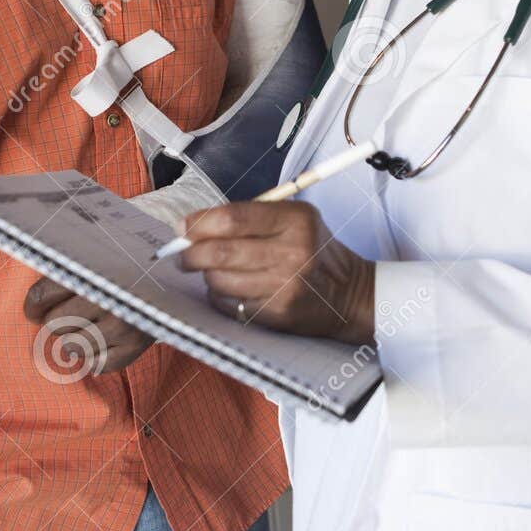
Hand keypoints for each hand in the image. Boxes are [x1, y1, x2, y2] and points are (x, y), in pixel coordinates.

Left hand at [23, 274, 152, 375]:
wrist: (173, 284)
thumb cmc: (124, 273)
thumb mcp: (96, 262)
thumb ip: (66, 274)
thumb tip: (34, 306)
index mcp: (93, 271)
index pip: (42, 295)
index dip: (33, 306)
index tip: (33, 311)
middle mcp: (107, 299)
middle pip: (54, 323)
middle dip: (58, 320)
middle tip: (72, 315)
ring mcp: (122, 326)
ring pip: (71, 347)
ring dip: (74, 339)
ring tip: (90, 328)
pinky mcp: (134, 349)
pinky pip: (95, 365)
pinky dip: (94, 357)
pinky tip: (103, 343)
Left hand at [178, 201, 375, 342]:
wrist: (347, 293)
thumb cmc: (312, 250)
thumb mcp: (294, 219)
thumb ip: (250, 217)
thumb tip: (193, 227)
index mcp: (295, 221)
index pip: (233, 218)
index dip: (199, 223)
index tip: (182, 228)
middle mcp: (292, 253)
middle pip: (221, 251)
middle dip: (191, 253)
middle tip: (183, 254)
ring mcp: (285, 286)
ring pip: (220, 279)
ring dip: (206, 275)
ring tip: (212, 270)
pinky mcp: (277, 313)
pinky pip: (228, 303)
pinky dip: (220, 295)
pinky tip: (231, 289)